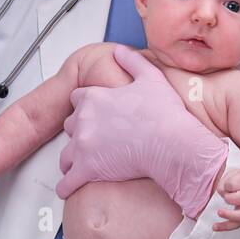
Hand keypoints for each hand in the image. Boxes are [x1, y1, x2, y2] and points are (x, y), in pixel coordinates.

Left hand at [54, 44, 228, 217]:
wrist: (173, 143)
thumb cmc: (165, 114)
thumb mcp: (150, 77)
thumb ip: (131, 60)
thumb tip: (119, 50)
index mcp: (94, 97)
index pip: (76, 99)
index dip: (85, 107)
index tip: (94, 115)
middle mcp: (84, 120)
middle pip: (69, 126)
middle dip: (79, 133)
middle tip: (93, 140)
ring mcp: (83, 146)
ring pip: (66, 155)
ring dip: (73, 160)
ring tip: (83, 165)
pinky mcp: (87, 170)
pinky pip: (67, 182)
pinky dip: (67, 186)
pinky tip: (70, 188)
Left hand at [212, 168, 239, 231]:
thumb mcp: (235, 173)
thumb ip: (226, 181)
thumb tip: (222, 192)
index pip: (236, 183)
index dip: (227, 185)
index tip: (225, 185)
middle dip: (229, 198)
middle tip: (225, 197)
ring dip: (230, 215)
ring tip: (219, 212)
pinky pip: (238, 224)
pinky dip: (225, 226)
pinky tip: (215, 227)